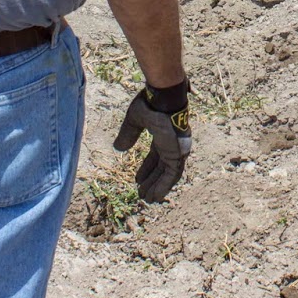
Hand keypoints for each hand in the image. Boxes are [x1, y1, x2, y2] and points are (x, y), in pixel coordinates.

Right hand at [113, 83, 191, 202]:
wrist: (163, 97)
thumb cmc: (150, 103)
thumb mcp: (134, 120)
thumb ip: (128, 134)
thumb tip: (118, 149)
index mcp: (163, 135)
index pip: (156, 156)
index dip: (147, 168)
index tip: (138, 180)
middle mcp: (171, 144)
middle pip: (162, 167)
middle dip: (152, 181)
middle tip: (142, 194)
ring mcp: (176, 149)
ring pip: (168, 174)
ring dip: (158, 187)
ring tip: (147, 200)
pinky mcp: (178, 154)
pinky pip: (172, 175)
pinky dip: (164, 186)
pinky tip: (155, 196)